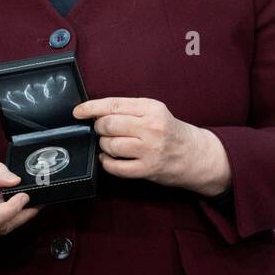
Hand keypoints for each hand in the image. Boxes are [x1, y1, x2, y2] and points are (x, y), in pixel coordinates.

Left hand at [73, 97, 230, 195]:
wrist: (195, 154)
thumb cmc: (171, 131)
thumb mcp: (156, 112)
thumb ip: (130, 110)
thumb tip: (96, 113)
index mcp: (152, 108)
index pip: (114, 105)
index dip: (91, 108)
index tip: (78, 112)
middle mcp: (151, 127)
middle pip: (108, 125)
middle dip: (99, 128)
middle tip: (103, 130)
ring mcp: (149, 150)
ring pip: (110, 145)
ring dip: (104, 146)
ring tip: (111, 145)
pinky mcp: (147, 169)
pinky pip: (115, 166)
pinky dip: (107, 162)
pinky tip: (110, 158)